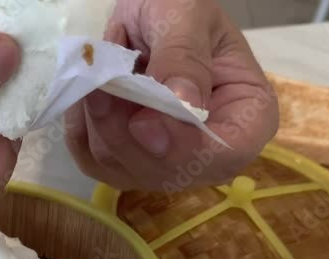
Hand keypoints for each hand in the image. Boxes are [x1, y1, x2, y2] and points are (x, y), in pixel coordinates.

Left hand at [65, 0, 278, 190]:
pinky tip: (87, 95)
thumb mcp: (187, 16)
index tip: (141, 121)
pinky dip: (81, 129)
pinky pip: (95, 162)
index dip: (183, 149)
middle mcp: (209, 151)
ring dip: (97, 122)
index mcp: (247, 116)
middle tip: (101, 80)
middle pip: (166, 172)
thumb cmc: (177, 5)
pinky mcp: (125, 160)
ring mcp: (165, 161)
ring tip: (97, 73)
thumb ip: (185, 57)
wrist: (146, 8)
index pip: (226, 155)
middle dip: (123, 131)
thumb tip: (184, 106)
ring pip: (123, 169)